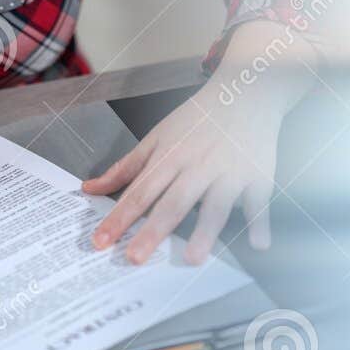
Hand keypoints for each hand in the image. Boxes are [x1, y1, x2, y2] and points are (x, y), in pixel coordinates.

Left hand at [83, 93, 279, 265]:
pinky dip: (259, 223)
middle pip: (173, 202)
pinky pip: (258, 203)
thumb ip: (125, 167)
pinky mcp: (258, 176)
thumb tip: (90, 188)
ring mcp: (230, 172)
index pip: (139, 192)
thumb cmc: (199, 118)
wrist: (246, 91)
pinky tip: (257, 244)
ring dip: (205, 232)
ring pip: (216, 205)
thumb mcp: (157, 136)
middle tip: (136, 258)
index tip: (101, 242)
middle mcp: (198, 165)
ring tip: (193, 258)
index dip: (119, 218)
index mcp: (170, 156)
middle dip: (153, 231)